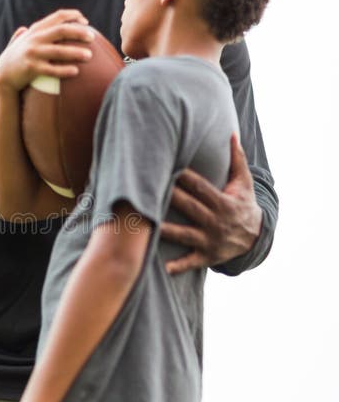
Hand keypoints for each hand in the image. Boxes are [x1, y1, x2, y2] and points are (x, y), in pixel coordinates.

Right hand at [0, 9, 94, 92]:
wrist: (2, 76)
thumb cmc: (17, 58)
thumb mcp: (23, 40)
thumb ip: (35, 31)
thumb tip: (49, 21)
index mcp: (35, 30)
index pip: (57, 17)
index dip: (73, 16)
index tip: (86, 22)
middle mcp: (34, 39)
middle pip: (61, 31)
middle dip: (79, 32)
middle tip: (92, 37)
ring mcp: (33, 54)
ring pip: (58, 51)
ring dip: (76, 53)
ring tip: (89, 56)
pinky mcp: (31, 69)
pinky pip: (51, 70)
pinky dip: (64, 70)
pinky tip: (76, 72)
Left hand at [161, 134, 262, 274]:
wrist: (255, 239)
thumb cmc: (243, 205)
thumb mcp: (244, 184)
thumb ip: (237, 160)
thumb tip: (231, 134)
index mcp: (224, 203)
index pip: (201, 188)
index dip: (186, 178)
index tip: (170, 167)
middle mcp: (216, 222)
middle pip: (190, 207)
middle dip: (171, 197)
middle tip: (149, 187)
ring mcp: (210, 240)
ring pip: (184, 234)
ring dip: (166, 230)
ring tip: (146, 224)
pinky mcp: (206, 256)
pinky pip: (190, 262)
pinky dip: (177, 266)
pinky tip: (161, 268)